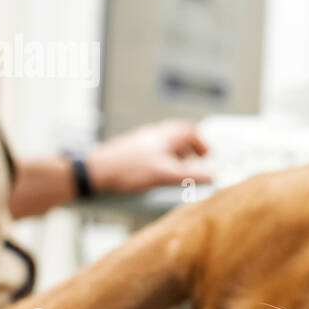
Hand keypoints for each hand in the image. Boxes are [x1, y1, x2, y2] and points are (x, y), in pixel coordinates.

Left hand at [86, 120, 212, 193]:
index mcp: (165, 135)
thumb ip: (190, 175)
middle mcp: (155, 134)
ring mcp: (142, 142)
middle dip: (190, 149)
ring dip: (177, 155)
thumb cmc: (129, 169)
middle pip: (178, 135)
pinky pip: (154, 151)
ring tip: (180, 171)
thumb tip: (212, 177)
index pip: (190, 131)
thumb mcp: (164, 173)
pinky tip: (159, 174)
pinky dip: (164, 160)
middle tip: (196, 162)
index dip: (201, 143)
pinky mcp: (132, 151)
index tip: (207, 157)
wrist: (95, 170)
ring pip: (166, 144)